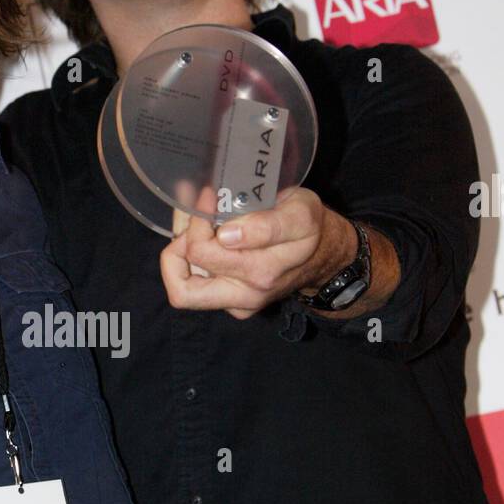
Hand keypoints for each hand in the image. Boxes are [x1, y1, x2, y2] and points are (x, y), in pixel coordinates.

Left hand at [159, 186, 354, 317]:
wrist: (324, 255)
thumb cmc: (307, 226)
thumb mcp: (299, 212)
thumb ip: (267, 224)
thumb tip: (226, 235)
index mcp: (264, 269)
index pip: (202, 252)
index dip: (197, 219)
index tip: (207, 195)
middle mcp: (250, 293)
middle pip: (185, 283)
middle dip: (182, 243)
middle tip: (196, 217)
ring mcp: (241, 305)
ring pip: (184, 293)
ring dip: (178, 260)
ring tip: (195, 230)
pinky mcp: (234, 308)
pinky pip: (194, 293)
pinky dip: (188, 266)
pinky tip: (205, 242)